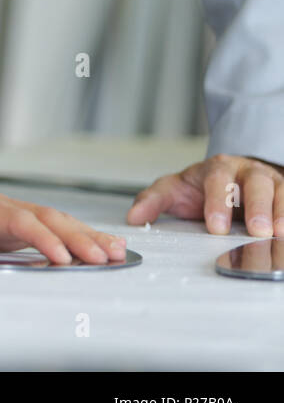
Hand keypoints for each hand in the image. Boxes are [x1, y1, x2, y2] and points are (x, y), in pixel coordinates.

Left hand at [0, 169, 126, 264]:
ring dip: (83, 235)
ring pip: (50, 221)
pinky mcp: (6, 226)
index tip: (62, 256)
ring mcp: (3, 215)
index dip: (41, 237)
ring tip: (116, 251)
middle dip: (77, 235)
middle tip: (107, 254)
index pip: (16, 219)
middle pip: (44, 217)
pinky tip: (93, 247)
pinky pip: (43, 230)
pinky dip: (70, 237)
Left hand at [126, 154, 283, 236]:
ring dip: (282, 211)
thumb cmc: (202, 186)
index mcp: (218, 168)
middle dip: (257, 207)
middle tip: (256, 230)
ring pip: (281, 191)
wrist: (230, 177)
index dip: (218, 203)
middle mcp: (248, 171)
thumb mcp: (174, 189)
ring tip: (280, 233)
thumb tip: (134, 217)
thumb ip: (153, 201)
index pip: (219, 181)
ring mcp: (272, 181)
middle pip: (256, 183)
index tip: (215, 227)